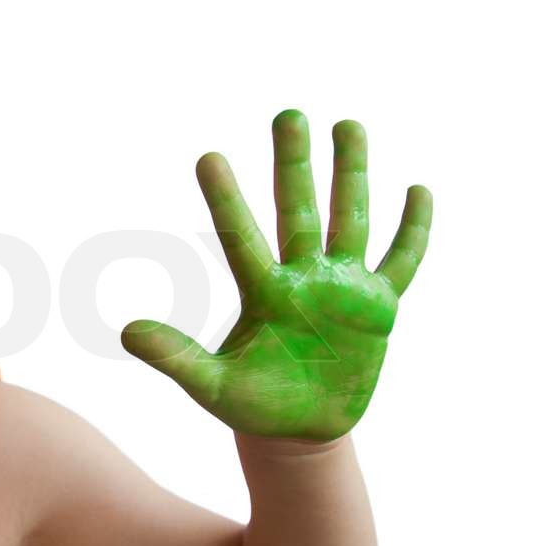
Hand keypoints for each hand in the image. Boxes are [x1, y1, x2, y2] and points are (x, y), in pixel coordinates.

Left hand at [121, 109, 431, 440]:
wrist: (299, 431)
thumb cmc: (252, 405)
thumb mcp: (212, 386)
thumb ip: (175, 358)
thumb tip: (127, 330)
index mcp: (262, 293)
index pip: (240, 236)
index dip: (225, 199)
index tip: (208, 156)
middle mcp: (302, 278)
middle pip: (298, 210)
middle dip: (294, 164)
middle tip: (287, 114)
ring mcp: (341, 287)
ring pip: (350, 218)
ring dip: (351, 173)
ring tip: (348, 124)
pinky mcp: (377, 307)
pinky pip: (400, 261)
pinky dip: (412, 229)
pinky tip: (417, 189)